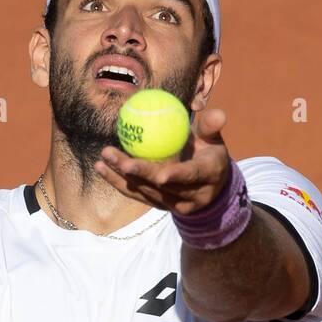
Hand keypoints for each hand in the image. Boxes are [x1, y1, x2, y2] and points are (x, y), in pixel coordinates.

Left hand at [94, 106, 230, 215]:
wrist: (211, 187)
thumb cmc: (209, 154)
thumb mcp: (214, 140)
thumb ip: (211, 127)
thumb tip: (219, 114)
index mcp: (208, 176)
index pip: (191, 176)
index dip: (177, 176)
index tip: (161, 174)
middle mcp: (191, 195)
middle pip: (161, 186)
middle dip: (138, 173)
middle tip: (117, 158)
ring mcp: (175, 204)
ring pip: (145, 192)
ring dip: (121, 177)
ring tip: (103, 159)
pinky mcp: (160, 207)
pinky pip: (137, 195)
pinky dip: (118, 183)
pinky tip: (102, 169)